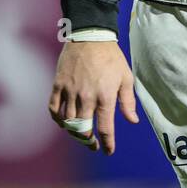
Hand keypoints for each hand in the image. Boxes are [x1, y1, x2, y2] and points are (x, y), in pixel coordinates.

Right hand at [48, 40, 139, 154]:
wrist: (90, 36)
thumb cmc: (111, 57)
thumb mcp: (126, 77)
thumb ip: (128, 101)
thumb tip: (132, 121)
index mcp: (105, 96)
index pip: (105, 127)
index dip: (107, 143)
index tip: (107, 151)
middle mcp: (86, 97)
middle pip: (83, 129)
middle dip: (88, 141)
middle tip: (92, 144)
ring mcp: (70, 91)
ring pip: (68, 121)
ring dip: (73, 132)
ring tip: (80, 134)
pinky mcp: (58, 85)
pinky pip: (54, 108)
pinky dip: (57, 119)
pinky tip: (63, 122)